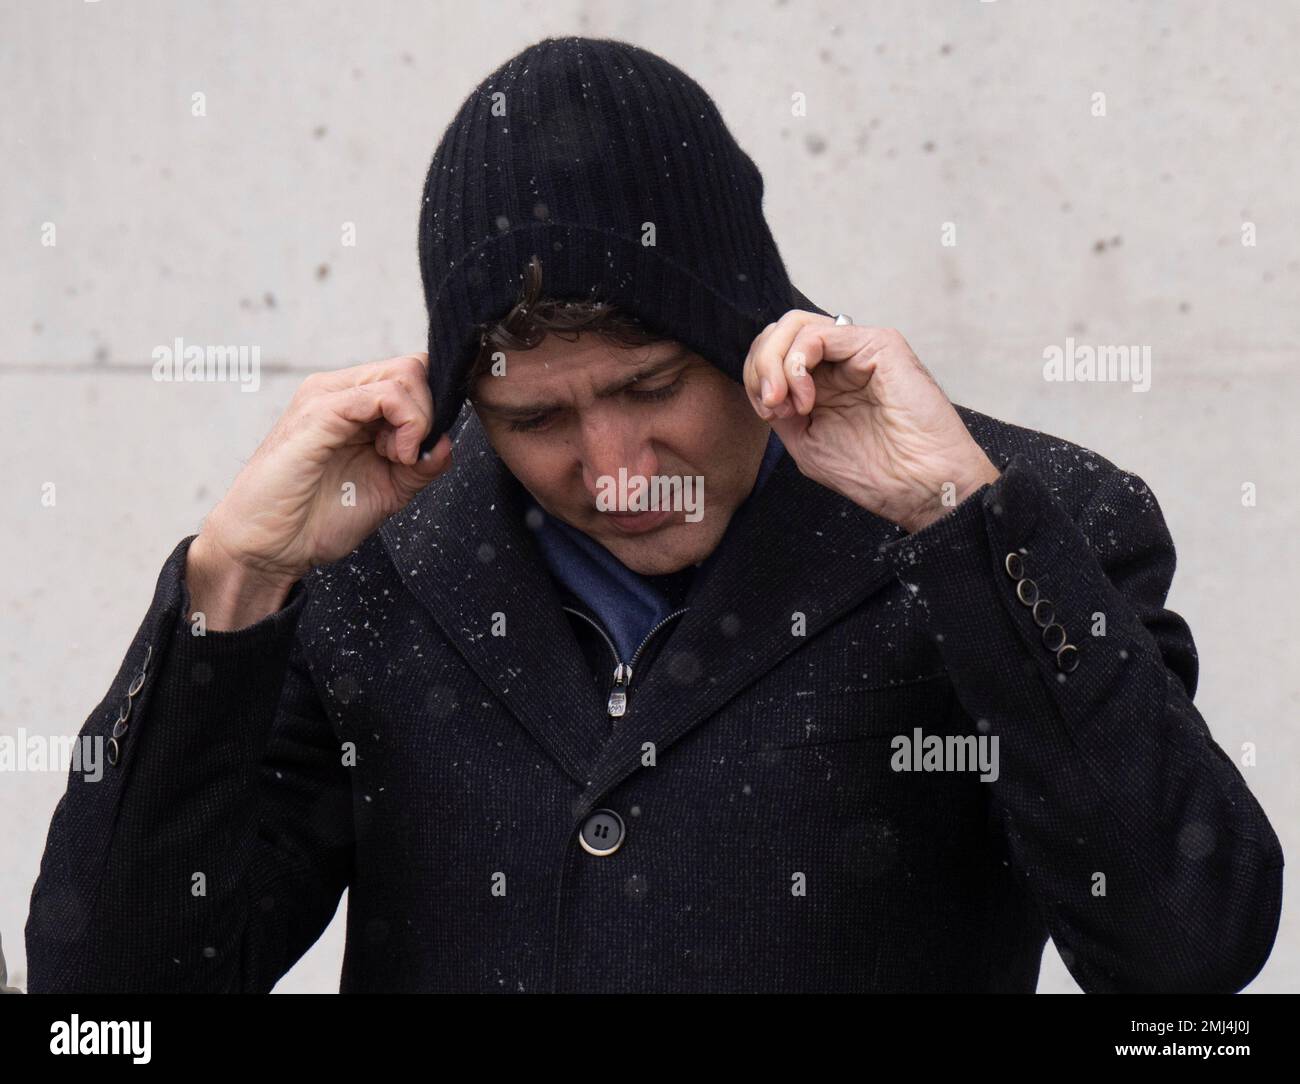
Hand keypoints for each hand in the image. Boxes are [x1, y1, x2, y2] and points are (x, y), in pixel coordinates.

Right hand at [195, 351, 452, 591]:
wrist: (268, 546)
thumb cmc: (316, 519)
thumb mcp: (388, 492)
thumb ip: (420, 466)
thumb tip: (447, 441)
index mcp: (354, 405)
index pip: (412, 377)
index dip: (433, 409)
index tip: (421, 452)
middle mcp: (340, 392)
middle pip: (413, 368)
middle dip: (429, 413)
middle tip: (408, 457)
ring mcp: (327, 398)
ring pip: (404, 375)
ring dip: (419, 421)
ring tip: (397, 459)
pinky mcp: (319, 414)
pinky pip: (380, 395)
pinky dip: (405, 424)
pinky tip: (393, 457)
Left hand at [742, 312, 1000, 532]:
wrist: (921, 487)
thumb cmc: (876, 473)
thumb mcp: (806, 442)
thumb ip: (781, 408)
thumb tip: (762, 383)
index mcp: (825, 381)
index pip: (774, 353)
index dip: (756, 377)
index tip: (768, 414)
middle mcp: (842, 360)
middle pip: (780, 333)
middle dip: (759, 366)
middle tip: (769, 405)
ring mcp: (859, 350)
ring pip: (794, 326)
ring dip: (775, 363)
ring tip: (784, 402)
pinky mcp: (878, 344)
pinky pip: (819, 333)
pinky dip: (798, 363)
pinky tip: (806, 398)